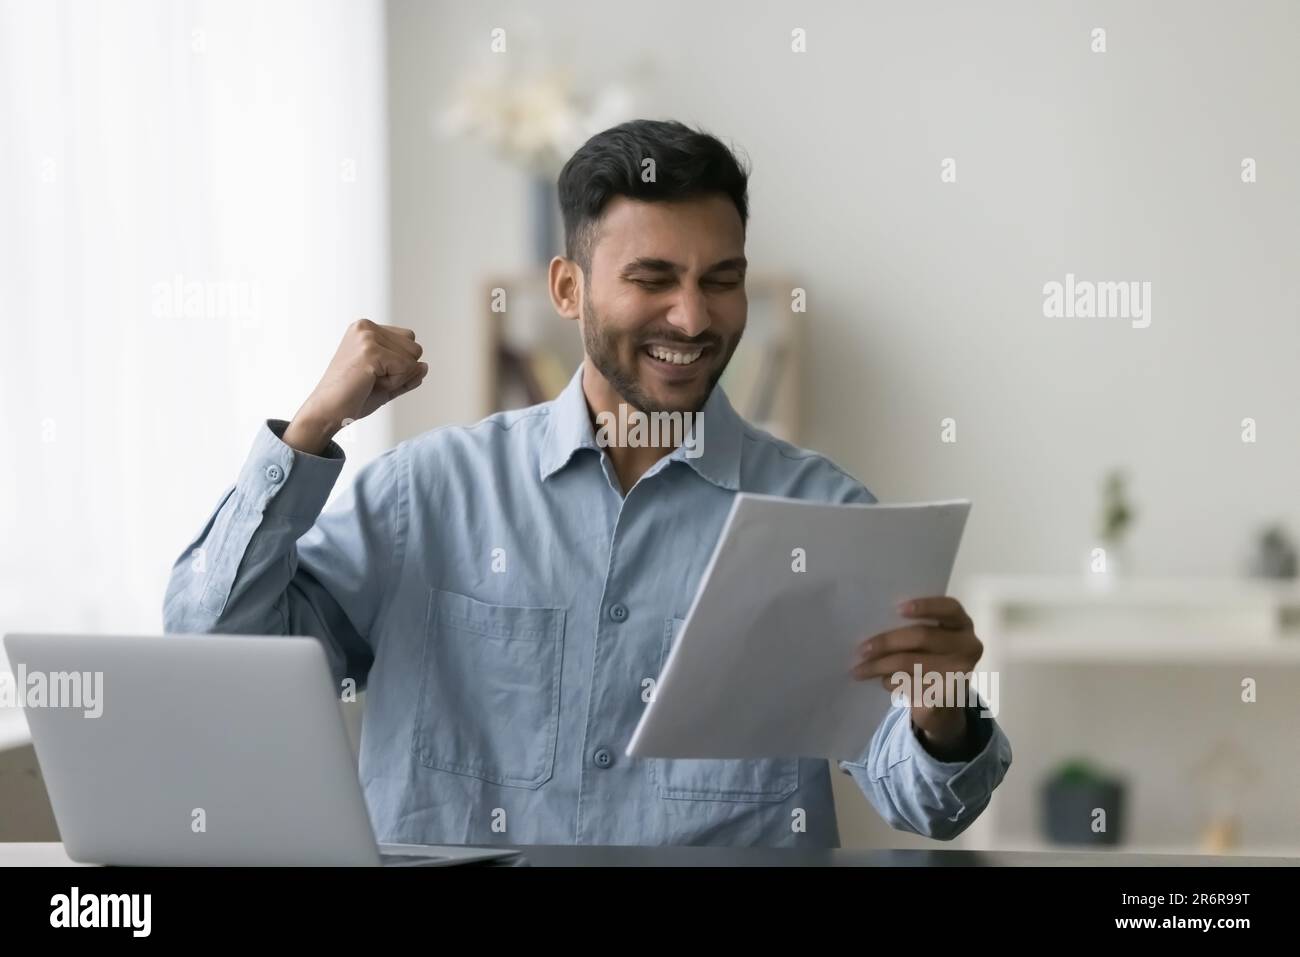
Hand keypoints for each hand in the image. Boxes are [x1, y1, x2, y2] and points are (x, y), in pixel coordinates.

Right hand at [285, 319, 427, 452]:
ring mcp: (367, 337)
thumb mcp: (387, 382)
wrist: (328, 412)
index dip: (398, 364)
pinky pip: (406, 368)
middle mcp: (366, 327)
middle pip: (415, 348)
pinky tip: (370, 383)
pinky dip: (394, 382)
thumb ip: (408, 373)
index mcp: (366, 329)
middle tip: (371, 380)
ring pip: (412, 358)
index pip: (410, 341)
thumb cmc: (352, 397)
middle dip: (400, 371)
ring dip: (396, 377)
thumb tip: (425, 366)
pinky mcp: (371, 352)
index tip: (372, 373)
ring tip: (369, 381)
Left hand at [851, 597, 983, 757]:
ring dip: (880, 666)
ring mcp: (961, 672)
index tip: (897, 609)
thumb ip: (911, 629)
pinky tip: (883, 681)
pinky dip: (892, 683)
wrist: (945, 701)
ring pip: (911, 663)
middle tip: (861, 650)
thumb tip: (872, 627)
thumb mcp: (928, 640)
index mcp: (962, 624)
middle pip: (922, 636)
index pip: (949, 608)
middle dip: (887, 642)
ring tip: (860, 670)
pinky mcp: (949, 696)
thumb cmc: (930, 659)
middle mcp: (968, 646)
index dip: (925, 606)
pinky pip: (911, 685)